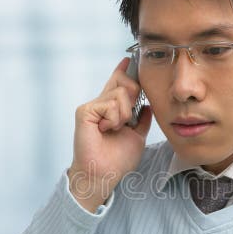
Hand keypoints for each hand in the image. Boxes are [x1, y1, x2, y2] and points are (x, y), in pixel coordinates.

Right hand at [67, 58, 152, 211]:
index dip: (124, 71)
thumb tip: (147, 106)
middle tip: (127, 117)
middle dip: (133, 95)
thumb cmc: (118, 159)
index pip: (118, 84)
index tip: (129, 60)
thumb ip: (142, 120)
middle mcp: (100, 104)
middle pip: (124, 82)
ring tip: (114, 129)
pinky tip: (106, 129)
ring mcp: (92, 106)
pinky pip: (110, 104)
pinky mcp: (85, 111)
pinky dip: (114, 118)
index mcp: (112, 109)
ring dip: (123, 115)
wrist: (104, 173)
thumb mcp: (137, 136)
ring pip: (121, 94)